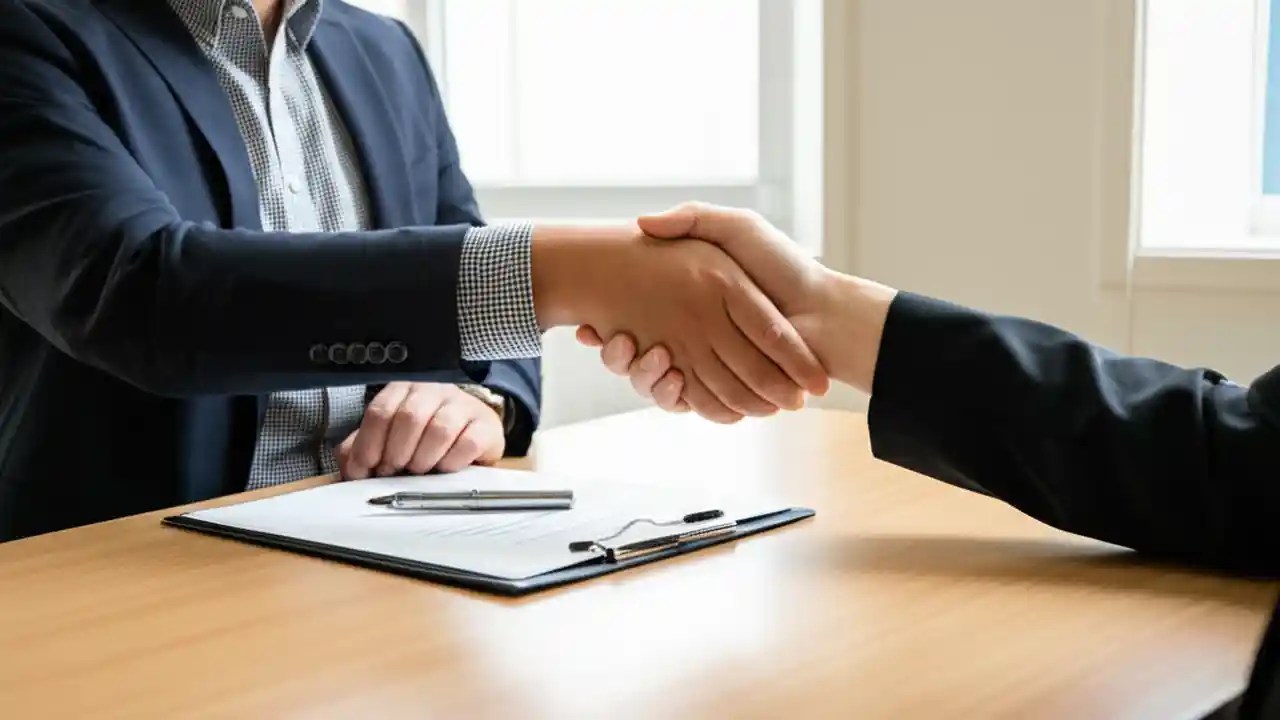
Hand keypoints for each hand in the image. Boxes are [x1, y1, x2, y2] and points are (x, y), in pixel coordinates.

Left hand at [337, 382, 504, 479]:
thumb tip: (351, 469)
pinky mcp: (486, 425)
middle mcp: (433, 391)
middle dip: (396, 452)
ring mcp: (462, 405)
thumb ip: (361, 450)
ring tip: (419, 470)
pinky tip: (444, 467)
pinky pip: (467, 444)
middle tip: (394, 471)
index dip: (369, 444)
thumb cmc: (423, 439)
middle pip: (409, 418)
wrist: (470, 434)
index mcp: (403, 390)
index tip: (366, 469)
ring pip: (439, 430)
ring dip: (423, 459)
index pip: (380, 412)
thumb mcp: (388, 440)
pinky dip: (451, 462)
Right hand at [531, 223, 827, 422]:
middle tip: (609, 340)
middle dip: (615, 353)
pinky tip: (670, 378)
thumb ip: (693, 219)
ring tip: (644, 356)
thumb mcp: (737, 228)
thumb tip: (643, 222)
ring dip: (640, 374)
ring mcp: (705, 366)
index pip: (632, 316)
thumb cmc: (784, 266)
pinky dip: (672, 395)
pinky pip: (685, 401)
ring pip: (652, 382)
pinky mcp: (722, 391)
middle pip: (633, 355)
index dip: (604, 326)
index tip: (587, 324)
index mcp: (688, 302)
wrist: (826, 315)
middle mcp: (692, 337)